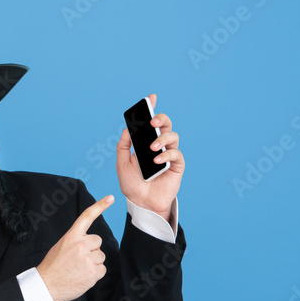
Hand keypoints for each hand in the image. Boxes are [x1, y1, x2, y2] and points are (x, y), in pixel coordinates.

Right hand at [36, 195, 113, 300]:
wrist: (47, 285)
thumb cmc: (53, 267)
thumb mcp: (60, 247)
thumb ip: (75, 242)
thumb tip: (91, 244)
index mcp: (71, 236)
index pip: (86, 217)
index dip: (99, 206)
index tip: (110, 198)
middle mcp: (80, 244)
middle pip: (97, 241)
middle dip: (92, 249)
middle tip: (78, 259)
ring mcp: (88, 258)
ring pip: (101, 256)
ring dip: (93, 263)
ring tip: (78, 269)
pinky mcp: (93, 271)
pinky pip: (102, 269)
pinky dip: (95, 274)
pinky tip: (83, 276)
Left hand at [117, 93, 183, 219]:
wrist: (141, 203)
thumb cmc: (132, 184)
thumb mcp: (122, 163)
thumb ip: (123, 146)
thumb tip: (127, 129)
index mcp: (145, 143)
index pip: (150, 123)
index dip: (152, 109)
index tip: (151, 97)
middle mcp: (158, 146)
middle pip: (165, 125)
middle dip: (160, 119)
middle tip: (153, 121)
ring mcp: (168, 155)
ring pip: (173, 136)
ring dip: (162, 138)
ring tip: (152, 148)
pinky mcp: (177, 166)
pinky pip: (176, 154)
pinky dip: (166, 154)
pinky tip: (157, 161)